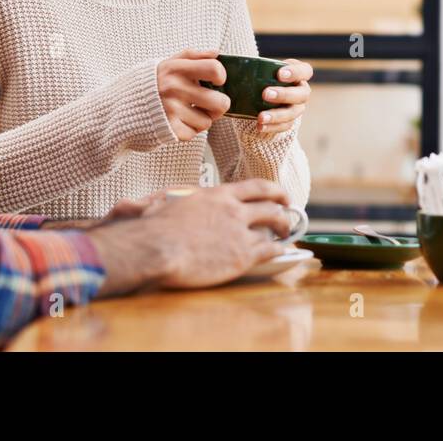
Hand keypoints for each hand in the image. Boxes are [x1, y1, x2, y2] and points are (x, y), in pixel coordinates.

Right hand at [88, 180, 291, 293]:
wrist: (156, 247)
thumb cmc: (155, 227)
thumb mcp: (171, 203)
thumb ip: (184, 202)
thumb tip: (174, 202)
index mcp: (217, 195)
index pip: (255, 187)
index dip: (272, 189)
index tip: (279, 194)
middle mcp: (233, 210)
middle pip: (270, 206)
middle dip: (283, 209)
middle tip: (288, 213)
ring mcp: (239, 232)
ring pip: (273, 227)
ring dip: (283, 230)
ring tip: (285, 235)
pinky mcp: (241, 255)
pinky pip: (269, 250)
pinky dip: (279, 250)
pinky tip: (281, 252)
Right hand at [156, 49, 229, 140]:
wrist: (120, 107)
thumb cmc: (151, 84)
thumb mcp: (167, 63)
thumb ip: (192, 56)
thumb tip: (216, 53)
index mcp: (175, 68)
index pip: (214, 68)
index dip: (221, 76)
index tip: (216, 81)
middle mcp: (173, 88)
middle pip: (220, 102)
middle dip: (219, 105)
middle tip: (210, 103)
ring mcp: (171, 109)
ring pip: (207, 121)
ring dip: (201, 119)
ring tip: (188, 112)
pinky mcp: (168, 129)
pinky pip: (194, 134)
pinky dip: (188, 130)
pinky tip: (178, 122)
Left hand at [255, 59, 312, 135]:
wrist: (261, 97)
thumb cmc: (263, 77)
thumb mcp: (262, 70)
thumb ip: (254, 66)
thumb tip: (229, 62)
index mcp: (298, 74)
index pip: (305, 71)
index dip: (296, 72)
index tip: (279, 74)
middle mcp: (301, 91)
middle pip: (302, 94)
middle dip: (284, 94)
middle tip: (265, 94)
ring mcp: (297, 108)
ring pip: (292, 113)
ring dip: (276, 115)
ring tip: (260, 117)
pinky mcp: (289, 122)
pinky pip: (284, 126)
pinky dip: (271, 127)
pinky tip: (259, 127)